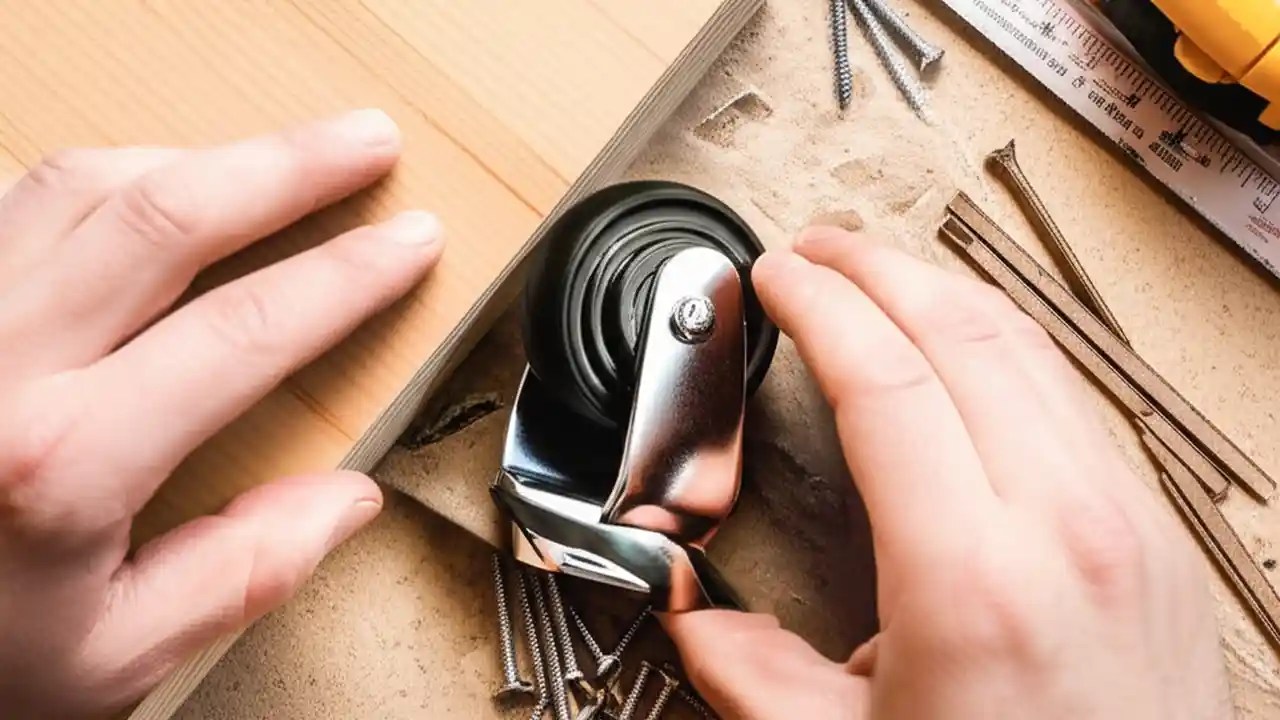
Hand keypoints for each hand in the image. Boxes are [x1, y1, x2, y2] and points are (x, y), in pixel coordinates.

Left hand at [0, 110, 442, 717]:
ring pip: (79, 183)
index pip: (244, 330)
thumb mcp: (110, 654)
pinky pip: (10, 200)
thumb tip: (343, 501)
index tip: (407, 242)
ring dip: (196, 158)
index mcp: (62, 461)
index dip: (345, 276)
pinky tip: (144, 188)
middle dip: (287, 166)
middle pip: (165, 216)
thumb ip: (241, 574)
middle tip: (364, 141)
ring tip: (272, 159)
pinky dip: (98, 178)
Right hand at [663, 227, 1232, 718]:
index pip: (883, 380)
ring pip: (1031, 348)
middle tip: (820, 249)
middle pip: (963, 331)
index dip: (819, 307)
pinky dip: (1005, 346)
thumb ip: (752, 677)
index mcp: (970, 579)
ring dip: (944, 293)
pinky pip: (1075, 396)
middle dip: (877, 267)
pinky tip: (967, 351)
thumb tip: (698, 625)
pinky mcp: (1156, 535)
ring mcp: (1127, 522)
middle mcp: (1065, 528)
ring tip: (883, 278)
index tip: (778, 277)